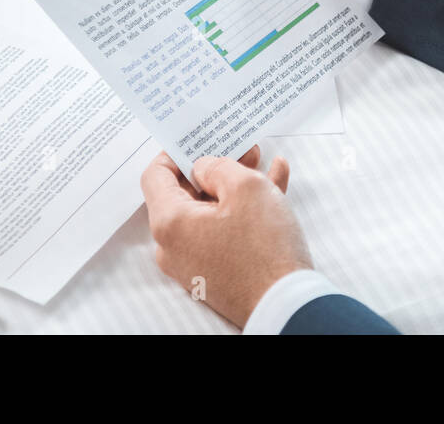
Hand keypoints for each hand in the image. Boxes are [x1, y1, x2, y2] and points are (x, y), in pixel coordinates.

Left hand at [141, 145, 312, 327]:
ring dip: (235, 185)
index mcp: (170, 223)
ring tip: (263, 164)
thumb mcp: (246, 187)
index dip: (176, 152)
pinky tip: (273, 185)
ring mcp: (195, 262)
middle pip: (185, 193)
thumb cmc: (265, 248)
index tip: (200, 139)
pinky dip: (243, 209)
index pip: (155, 176)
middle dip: (215, 166)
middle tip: (240, 149)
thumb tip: (204, 168)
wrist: (288, 304)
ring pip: (210, 211)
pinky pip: (224, 231)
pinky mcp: (217, 272)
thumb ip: (219, 167)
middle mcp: (174, 246)